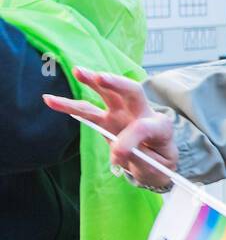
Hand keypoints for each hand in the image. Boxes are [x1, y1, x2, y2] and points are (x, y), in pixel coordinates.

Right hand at [42, 68, 178, 188]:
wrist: (156, 162)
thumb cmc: (158, 163)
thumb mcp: (154, 167)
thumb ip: (136, 158)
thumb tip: (115, 152)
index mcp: (160, 126)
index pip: (143, 126)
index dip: (129, 141)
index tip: (119, 158)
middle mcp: (142, 114)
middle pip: (131, 93)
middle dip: (116, 84)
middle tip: (101, 77)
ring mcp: (122, 114)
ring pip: (107, 95)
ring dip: (92, 82)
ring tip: (77, 71)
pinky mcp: (106, 119)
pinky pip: (87, 110)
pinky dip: (69, 105)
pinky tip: (51, 99)